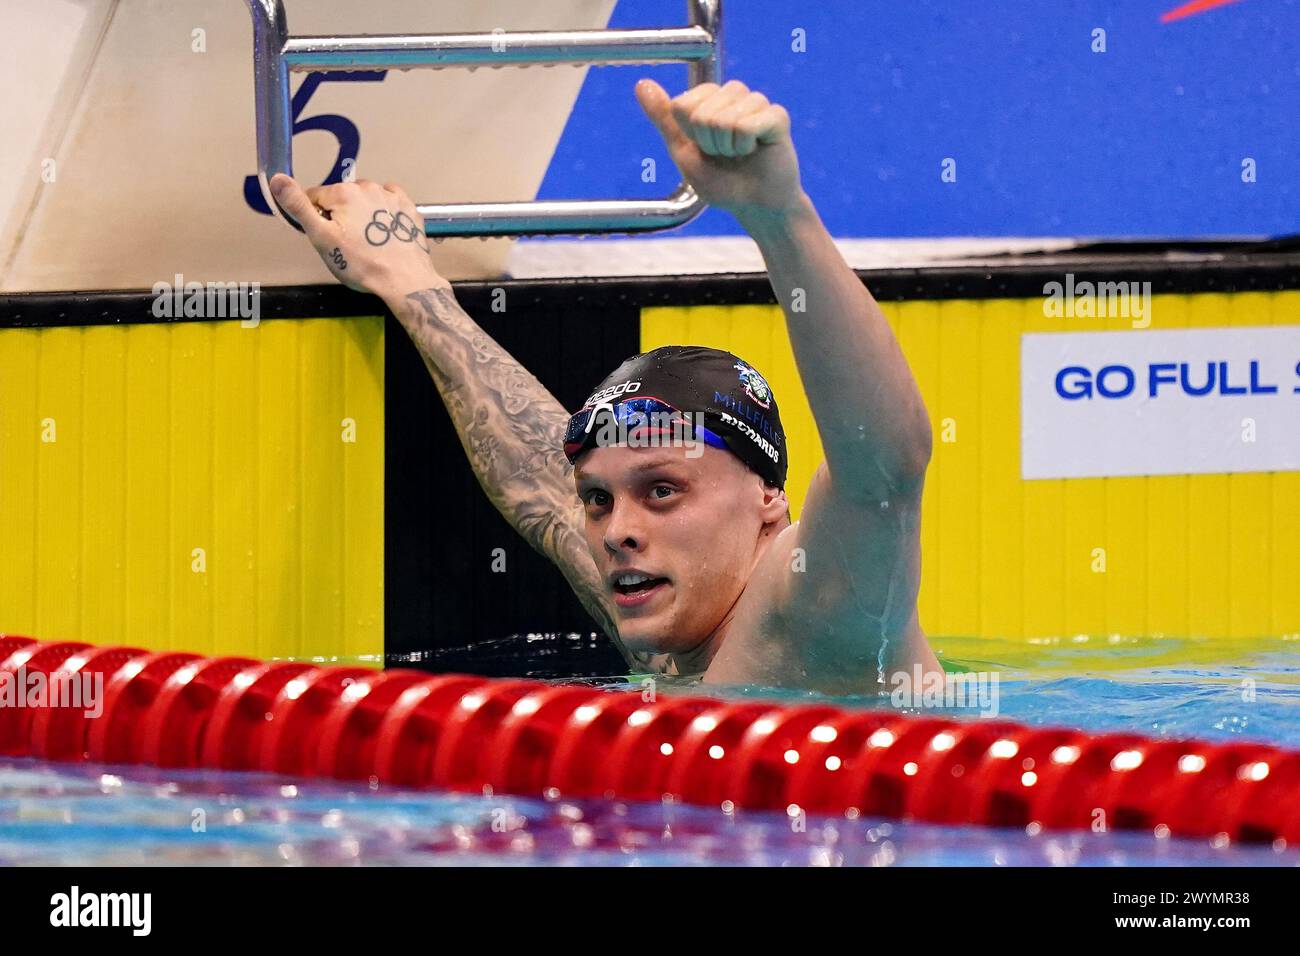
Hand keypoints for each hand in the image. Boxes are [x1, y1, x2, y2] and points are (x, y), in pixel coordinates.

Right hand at [269, 174, 444, 297]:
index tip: (328, 239)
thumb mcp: (322, 239)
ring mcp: (390, 196)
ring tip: (369, 243)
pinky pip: (388, 203)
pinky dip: (383, 214)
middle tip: (349, 245)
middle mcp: (367, 186)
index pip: (315, 198)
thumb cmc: (361, 264)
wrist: (404, 280)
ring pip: (365, 200)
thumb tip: (277, 178)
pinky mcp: (408, 208)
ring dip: (362, 215)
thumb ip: (299, 207)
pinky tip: (384, 233)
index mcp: (342, 193)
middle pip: (341, 198)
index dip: (317, 219)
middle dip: (340, 217)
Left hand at [635, 78, 804, 220]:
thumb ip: (664, 118)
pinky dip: (745, 146)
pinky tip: (756, 150)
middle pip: (701, 114)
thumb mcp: (683, 152)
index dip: (690, 136)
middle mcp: (732, 94)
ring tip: (740, 154)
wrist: (754, 206)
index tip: (705, 149)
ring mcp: (756, 102)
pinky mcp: (776, 115)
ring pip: (724, 119)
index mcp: (708, 98)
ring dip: (727, 147)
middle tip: (726, 155)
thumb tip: (642, 84)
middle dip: (709, 144)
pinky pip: (747, 125)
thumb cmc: (721, 181)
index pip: (682, 106)